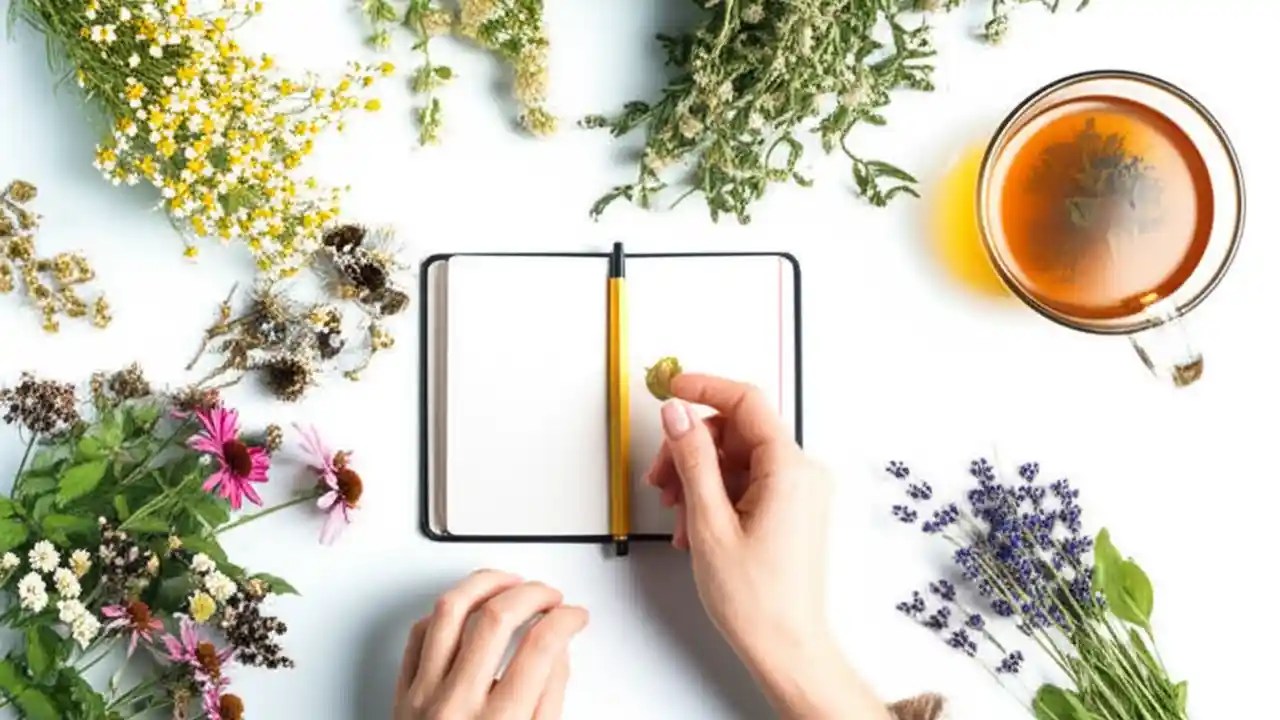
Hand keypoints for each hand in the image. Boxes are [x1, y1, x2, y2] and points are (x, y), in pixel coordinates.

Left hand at [394, 571, 587, 719]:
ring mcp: (422, 696)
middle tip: (550, 595)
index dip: (566, 619)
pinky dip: (445, 613)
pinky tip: (466, 610)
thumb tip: (557, 649)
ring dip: (485, 584)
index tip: (575, 616)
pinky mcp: (400, 695)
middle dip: (532, 593)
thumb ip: (548, 699)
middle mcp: (457, 705)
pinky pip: (418, 634)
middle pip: (496, 618)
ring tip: (509, 582)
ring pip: (450, 611)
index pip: (540, 646)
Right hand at [645, 374, 889, 719]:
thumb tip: (677, 414)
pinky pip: (746, 485)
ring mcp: (797, 493)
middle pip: (736, 433)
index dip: (705, 389)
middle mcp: (801, 474)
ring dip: (698, 478)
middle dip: (691, 449)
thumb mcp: (710, 522)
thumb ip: (692, 459)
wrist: (786, 648)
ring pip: (737, 460)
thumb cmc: (756, 599)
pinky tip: (693, 529)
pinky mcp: (790, 511)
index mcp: (789, 469)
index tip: (671, 389)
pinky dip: (715, 497)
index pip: (746, 402)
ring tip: (676, 515)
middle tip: (660, 479)